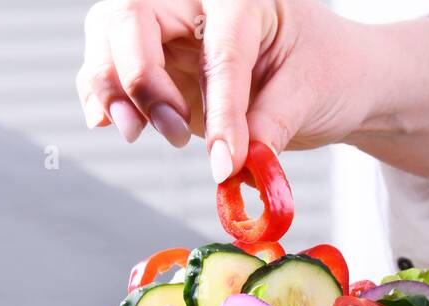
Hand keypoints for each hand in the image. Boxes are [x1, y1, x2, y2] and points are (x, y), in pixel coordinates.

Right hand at [76, 0, 369, 180]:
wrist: (328, 75)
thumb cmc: (326, 70)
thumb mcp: (310, 95)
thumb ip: (270, 126)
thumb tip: (233, 165)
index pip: (220, 49)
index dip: (221, 109)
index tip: (227, 162)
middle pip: (133, 18)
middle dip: (141, 80)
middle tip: (173, 133)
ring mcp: (168, 24)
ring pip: (107, 35)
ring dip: (112, 88)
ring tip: (139, 133)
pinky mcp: (153, 57)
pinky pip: (107, 64)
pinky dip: (100, 94)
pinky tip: (108, 122)